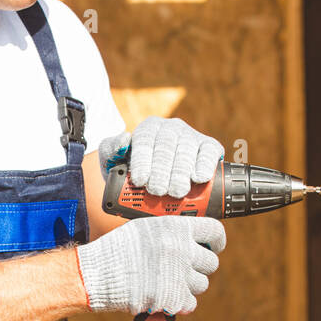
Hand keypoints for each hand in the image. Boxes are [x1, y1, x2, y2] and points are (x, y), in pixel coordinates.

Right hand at [75, 215, 225, 315]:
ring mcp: (180, 274)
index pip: (214, 231)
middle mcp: (182, 249)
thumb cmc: (116, 250)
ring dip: (187, 286)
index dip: (216, 241)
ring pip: (201, 284)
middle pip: (211, 262)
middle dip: (198, 267)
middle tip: (182, 270)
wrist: (97, 274)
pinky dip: (179, 303)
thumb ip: (170, 231)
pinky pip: (190, 304)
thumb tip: (190, 237)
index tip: (214, 247)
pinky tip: (164, 296)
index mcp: (176, 228)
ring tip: (166, 283)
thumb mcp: (144, 228)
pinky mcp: (173, 297)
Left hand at [97, 117, 223, 198]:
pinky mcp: (209, 146)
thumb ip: (110, 150)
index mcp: (148, 129)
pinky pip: (209, 152)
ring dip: (181, 172)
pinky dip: (204, 165)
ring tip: (175, 192)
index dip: (142, 161)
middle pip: (166, 146)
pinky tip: (199, 178)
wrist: (157, 180)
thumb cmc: (133, 170)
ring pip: (186, 150)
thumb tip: (124, 140)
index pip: (144, 141)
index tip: (139, 181)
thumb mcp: (113, 160)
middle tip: (157, 191)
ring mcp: (191, 136)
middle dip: (161, 170)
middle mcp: (170, 128)